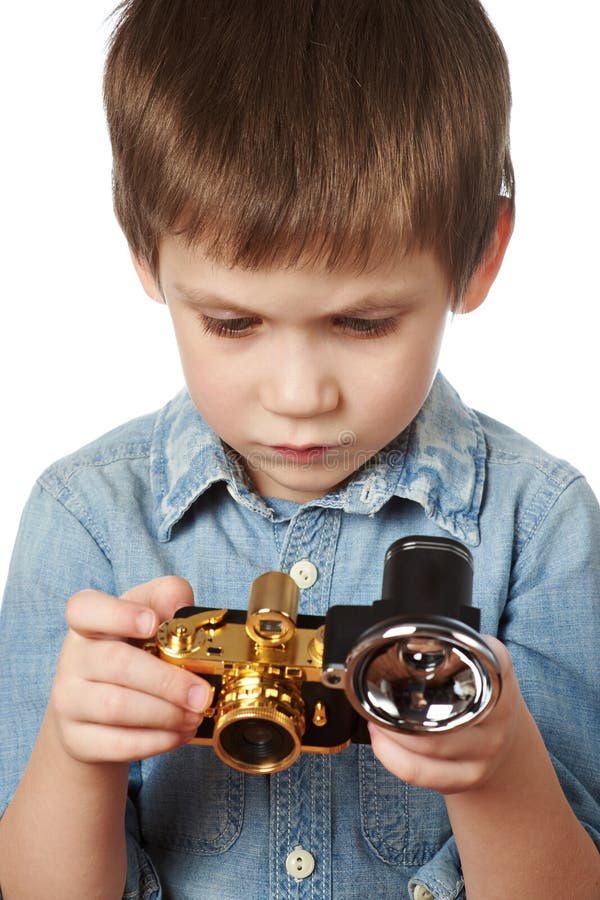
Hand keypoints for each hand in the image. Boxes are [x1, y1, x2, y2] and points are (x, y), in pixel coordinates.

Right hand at [48, 577, 212, 763]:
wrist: (96, 707)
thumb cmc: (130, 649)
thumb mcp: (146, 612)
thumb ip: (167, 596)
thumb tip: (182, 606)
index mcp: (88, 622)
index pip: (86, 608)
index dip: (120, 615)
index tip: (153, 623)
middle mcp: (74, 658)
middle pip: (117, 663)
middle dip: (167, 681)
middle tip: (202, 694)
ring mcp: (69, 701)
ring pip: (116, 707)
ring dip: (166, 714)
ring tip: (196, 715)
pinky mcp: (77, 739)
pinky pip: (116, 743)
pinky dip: (155, 741)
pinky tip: (180, 734)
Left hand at [367, 636, 526, 793]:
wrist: (510, 751)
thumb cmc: (481, 701)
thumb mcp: (481, 667)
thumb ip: (456, 646)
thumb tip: (405, 626)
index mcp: (500, 675)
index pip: (490, 658)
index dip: (465, 652)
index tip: (430, 651)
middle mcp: (497, 714)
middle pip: (444, 711)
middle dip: (398, 707)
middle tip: (376, 696)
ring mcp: (485, 750)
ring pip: (428, 747)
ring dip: (390, 734)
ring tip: (375, 720)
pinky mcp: (468, 779)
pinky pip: (421, 774)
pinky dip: (392, 758)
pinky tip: (382, 743)